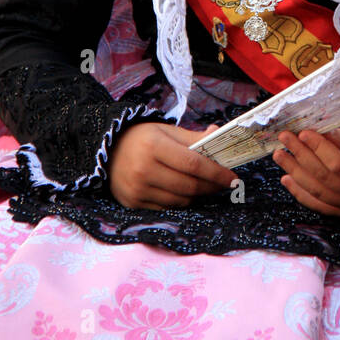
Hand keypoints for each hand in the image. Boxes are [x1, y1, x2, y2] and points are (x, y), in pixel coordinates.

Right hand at [108, 122, 235, 209]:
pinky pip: (167, 208)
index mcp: (153, 146)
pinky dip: (181, 202)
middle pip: (189, 185)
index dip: (216, 172)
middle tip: (224, 183)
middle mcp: (143, 169)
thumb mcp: (165, 131)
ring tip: (204, 186)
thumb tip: (218, 135)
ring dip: (198, 195)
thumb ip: (193, 137)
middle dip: (211, 186)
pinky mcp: (133, 203)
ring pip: (181, 200)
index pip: (193, 164)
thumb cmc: (141, 138)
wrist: (106, 150)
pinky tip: (185, 193)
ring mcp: (137, 189)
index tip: (233, 178)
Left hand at [272, 126, 339, 217]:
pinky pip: (318, 205)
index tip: (303, 132)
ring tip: (280, 155)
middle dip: (301, 156)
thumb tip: (321, 132)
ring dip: (295, 172)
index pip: (339, 164)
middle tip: (284, 138)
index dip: (319, 148)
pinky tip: (286, 179)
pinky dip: (300, 193)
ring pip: (318, 192)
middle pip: (324, 177)